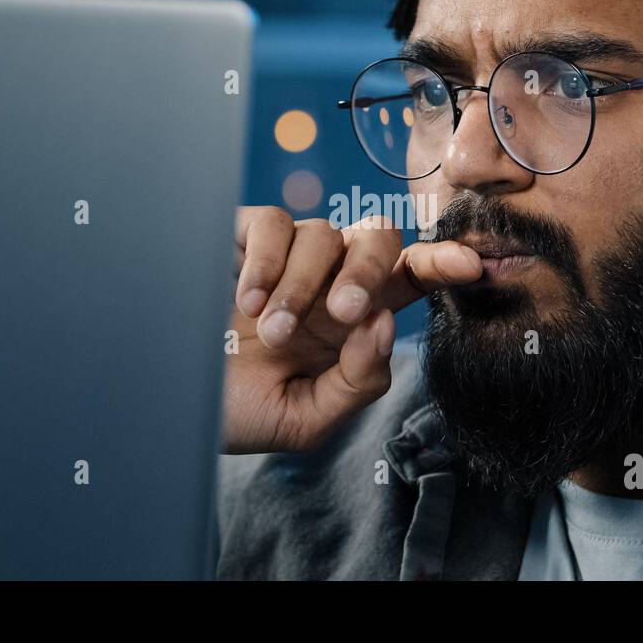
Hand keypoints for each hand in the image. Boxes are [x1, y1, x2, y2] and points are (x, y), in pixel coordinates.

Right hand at [223, 206, 482, 453]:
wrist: (169, 402)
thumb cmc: (238, 412)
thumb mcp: (307, 419)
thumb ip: (358, 381)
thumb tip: (385, 324)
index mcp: (353, 320)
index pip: (410, 278)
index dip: (442, 264)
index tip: (472, 264)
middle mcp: (327, 279)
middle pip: (378, 238)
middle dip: (370, 270)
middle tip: (343, 313)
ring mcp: (285, 257)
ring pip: (324, 234)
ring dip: (303, 287)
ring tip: (271, 331)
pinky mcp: (240, 239)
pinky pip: (273, 223)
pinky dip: (266, 261)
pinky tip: (246, 301)